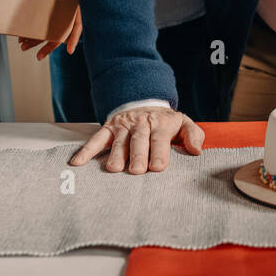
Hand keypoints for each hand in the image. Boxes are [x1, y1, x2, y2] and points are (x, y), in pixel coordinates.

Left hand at [15, 0, 80, 58]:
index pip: (78, 21)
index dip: (75, 35)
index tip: (70, 49)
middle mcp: (65, 7)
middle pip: (61, 31)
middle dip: (49, 45)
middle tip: (39, 56)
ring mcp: (53, 10)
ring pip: (49, 30)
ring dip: (36, 41)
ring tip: (23, 47)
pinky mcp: (42, 10)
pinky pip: (39, 25)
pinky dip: (31, 32)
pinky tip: (21, 38)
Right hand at [70, 105, 204, 173]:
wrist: (146, 104)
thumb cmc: (166, 123)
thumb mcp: (184, 124)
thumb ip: (193, 135)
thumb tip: (196, 150)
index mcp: (161, 124)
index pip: (160, 139)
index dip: (159, 153)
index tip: (157, 167)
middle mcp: (141, 124)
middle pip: (139, 140)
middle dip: (137, 155)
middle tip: (136, 171)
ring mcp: (123, 126)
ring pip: (119, 140)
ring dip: (115, 154)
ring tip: (113, 169)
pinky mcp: (109, 127)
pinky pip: (97, 138)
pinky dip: (87, 150)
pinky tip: (78, 162)